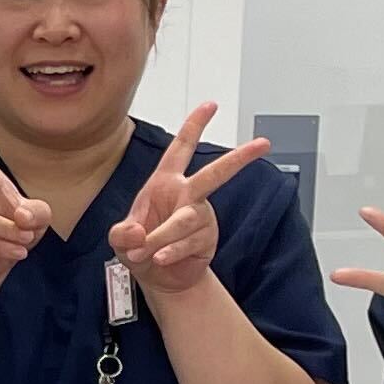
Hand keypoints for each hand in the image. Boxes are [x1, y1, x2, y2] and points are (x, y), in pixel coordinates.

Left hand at [104, 104, 273, 298]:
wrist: (159, 278)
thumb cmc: (139, 248)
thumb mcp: (120, 238)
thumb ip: (122, 234)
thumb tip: (137, 232)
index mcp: (166, 183)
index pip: (180, 149)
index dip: (194, 126)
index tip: (210, 105)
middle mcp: (187, 194)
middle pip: (215, 173)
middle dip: (238, 158)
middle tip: (263, 144)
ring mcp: (200, 216)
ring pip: (185, 219)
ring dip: (163, 236)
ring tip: (147, 252)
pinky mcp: (207, 237)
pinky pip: (189, 241)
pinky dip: (171, 251)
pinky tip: (161, 258)